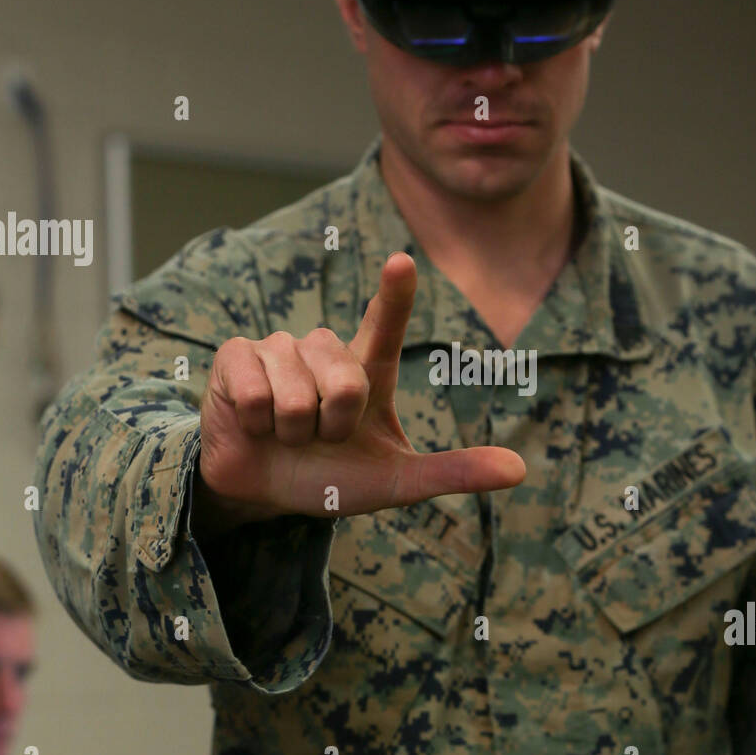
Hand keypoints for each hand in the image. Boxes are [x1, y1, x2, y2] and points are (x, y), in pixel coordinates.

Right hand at [195, 251, 525, 532]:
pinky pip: (256, 395)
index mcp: (366, 369)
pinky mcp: (236, 358)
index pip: (384, 324)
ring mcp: (278, 347)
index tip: (402, 262)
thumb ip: (453, 473)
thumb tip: (520, 470)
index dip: (393, 295)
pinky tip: (253, 424)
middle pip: (344, 384)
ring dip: (292, 431)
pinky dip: (257, 426)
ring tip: (285, 433)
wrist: (263, 492)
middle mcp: (324, 349)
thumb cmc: (331, 476)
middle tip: (319, 437)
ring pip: (295, 395)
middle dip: (332, 427)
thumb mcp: (396, 481)